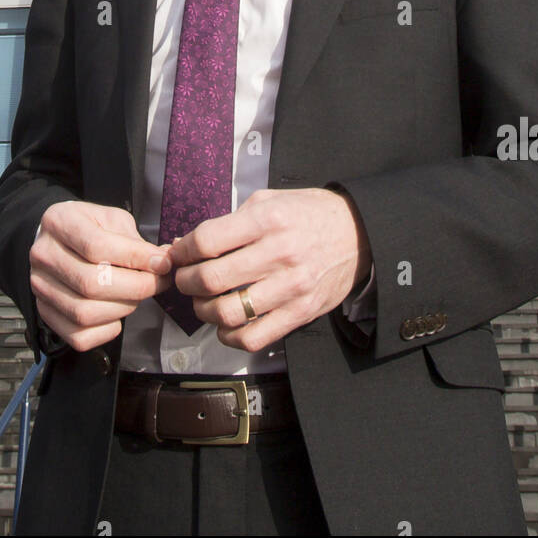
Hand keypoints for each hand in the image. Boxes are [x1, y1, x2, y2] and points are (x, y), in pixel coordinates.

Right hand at [30, 200, 172, 352]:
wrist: (58, 241)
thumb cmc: (88, 228)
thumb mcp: (111, 219)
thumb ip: (134, 240)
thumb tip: (162, 262)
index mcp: (59, 222)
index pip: (97, 246)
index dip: (135, 258)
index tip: (162, 263)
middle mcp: (44, 255)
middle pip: (91, 283)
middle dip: (136, 287)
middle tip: (157, 282)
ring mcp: (40, 287)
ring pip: (85, 313)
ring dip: (123, 308)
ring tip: (136, 294)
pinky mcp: (45, 313)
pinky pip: (79, 336)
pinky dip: (106, 330)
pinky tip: (116, 313)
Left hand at [169, 188, 371, 351]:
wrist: (359, 233)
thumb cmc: (308, 214)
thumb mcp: (270, 201)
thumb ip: (229, 221)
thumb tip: (186, 243)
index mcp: (267, 220)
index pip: (207, 241)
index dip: (182, 251)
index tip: (178, 254)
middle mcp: (278, 253)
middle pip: (211, 279)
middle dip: (186, 282)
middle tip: (185, 279)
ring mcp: (291, 287)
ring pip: (227, 312)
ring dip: (204, 310)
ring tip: (204, 301)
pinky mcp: (300, 312)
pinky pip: (253, 337)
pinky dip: (230, 336)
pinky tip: (226, 324)